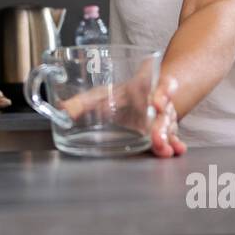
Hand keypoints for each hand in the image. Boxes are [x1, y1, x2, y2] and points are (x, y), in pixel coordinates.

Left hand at [52, 66, 185, 157]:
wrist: (136, 99)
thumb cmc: (118, 96)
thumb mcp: (99, 96)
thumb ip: (80, 103)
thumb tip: (60, 110)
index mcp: (145, 86)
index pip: (160, 84)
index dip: (162, 91)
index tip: (156, 102)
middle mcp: (158, 101)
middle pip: (165, 111)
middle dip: (160, 125)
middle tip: (155, 137)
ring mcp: (163, 118)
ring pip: (169, 127)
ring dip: (166, 138)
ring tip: (162, 149)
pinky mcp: (163, 133)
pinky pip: (172, 138)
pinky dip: (173, 145)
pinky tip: (174, 151)